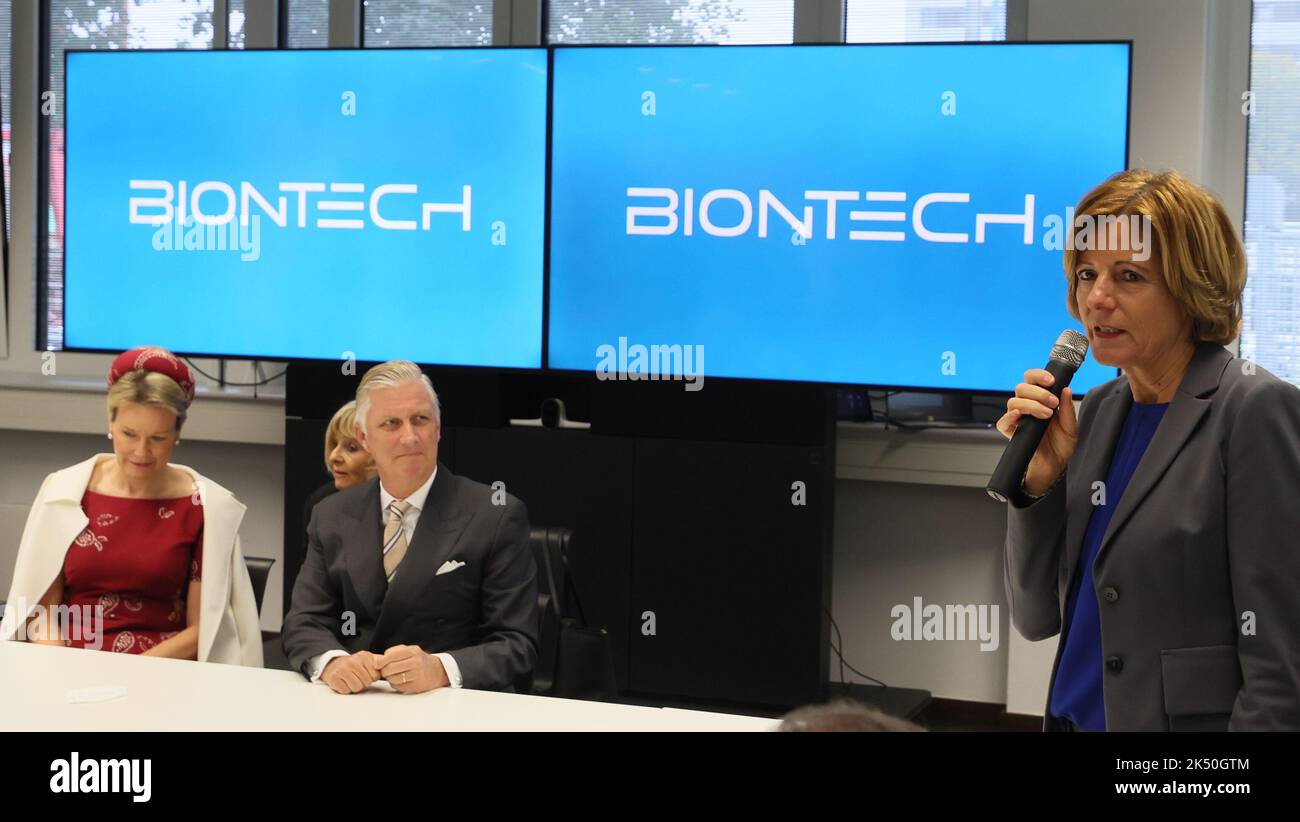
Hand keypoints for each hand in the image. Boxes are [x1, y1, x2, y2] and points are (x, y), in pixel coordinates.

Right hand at [321, 650, 381, 694]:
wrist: (333, 664)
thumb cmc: (354, 664)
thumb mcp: (367, 659)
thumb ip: (380, 661)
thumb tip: (391, 665)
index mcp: (364, 656)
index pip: (376, 676)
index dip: (372, 678)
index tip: (366, 674)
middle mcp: (353, 661)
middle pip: (367, 682)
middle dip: (363, 682)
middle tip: (357, 677)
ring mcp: (342, 669)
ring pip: (357, 688)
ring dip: (355, 687)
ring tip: (351, 679)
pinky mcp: (334, 678)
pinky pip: (346, 691)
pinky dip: (346, 689)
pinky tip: (344, 682)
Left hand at [378, 645, 448, 693]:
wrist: (436, 671)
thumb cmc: (418, 659)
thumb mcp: (409, 650)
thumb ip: (393, 652)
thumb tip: (377, 661)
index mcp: (413, 651)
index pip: (391, 656)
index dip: (381, 661)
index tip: (376, 664)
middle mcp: (416, 662)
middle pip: (390, 668)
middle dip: (384, 671)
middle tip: (386, 670)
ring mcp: (417, 675)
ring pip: (393, 679)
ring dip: (390, 678)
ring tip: (394, 675)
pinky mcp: (416, 686)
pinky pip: (398, 686)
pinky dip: (395, 684)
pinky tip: (401, 680)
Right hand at [996, 368, 1079, 495]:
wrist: (1055, 465)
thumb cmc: (1061, 445)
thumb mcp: (1071, 426)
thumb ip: (1068, 409)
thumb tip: (1065, 389)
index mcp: (1041, 400)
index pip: (1032, 380)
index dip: (1038, 375)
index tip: (1051, 380)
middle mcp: (1027, 406)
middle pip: (1021, 387)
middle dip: (1038, 392)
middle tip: (1053, 403)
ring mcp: (1018, 419)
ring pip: (1013, 401)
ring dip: (1031, 404)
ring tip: (1046, 415)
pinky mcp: (1012, 432)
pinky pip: (1003, 422)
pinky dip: (1009, 417)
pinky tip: (1020, 417)